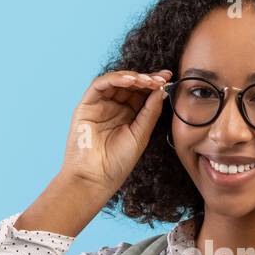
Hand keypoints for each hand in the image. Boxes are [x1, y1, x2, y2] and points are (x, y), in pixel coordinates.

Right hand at [61, 68, 171, 195]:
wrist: (96, 178)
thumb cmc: (118, 162)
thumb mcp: (141, 134)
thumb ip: (150, 111)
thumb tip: (161, 89)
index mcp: (128, 115)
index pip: (141, 93)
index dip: (154, 84)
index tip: (168, 78)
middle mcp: (114, 107)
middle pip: (130, 84)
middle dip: (146, 78)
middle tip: (161, 78)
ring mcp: (100, 105)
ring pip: (116, 81)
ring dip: (132, 77)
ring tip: (147, 80)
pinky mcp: (86, 105)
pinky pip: (100, 85)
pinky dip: (115, 79)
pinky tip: (130, 80)